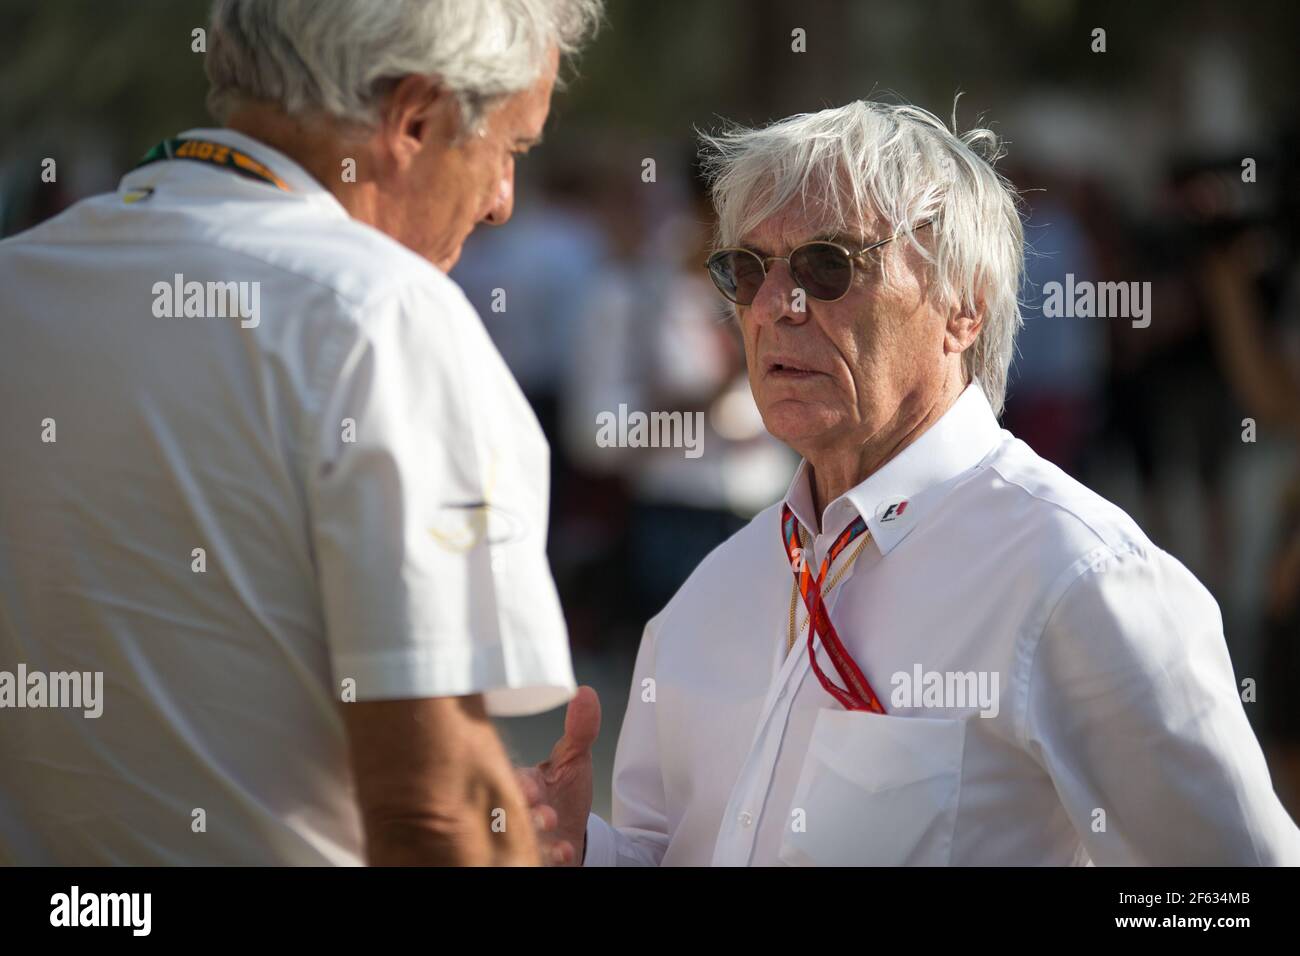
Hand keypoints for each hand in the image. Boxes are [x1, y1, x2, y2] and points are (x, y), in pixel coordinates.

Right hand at [516, 685, 600, 865]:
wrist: (569, 836)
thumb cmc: (564, 795)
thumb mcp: (573, 760)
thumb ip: (580, 731)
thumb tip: (586, 692)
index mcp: (520, 781)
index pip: (508, 779)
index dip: (518, 785)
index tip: (531, 788)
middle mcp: (515, 810)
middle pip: (508, 812)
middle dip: (526, 814)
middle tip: (546, 815)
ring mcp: (522, 835)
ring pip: (519, 838)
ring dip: (538, 838)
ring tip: (556, 835)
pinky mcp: (532, 855)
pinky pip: (535, 858)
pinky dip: (551, 856)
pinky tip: (565, 852)